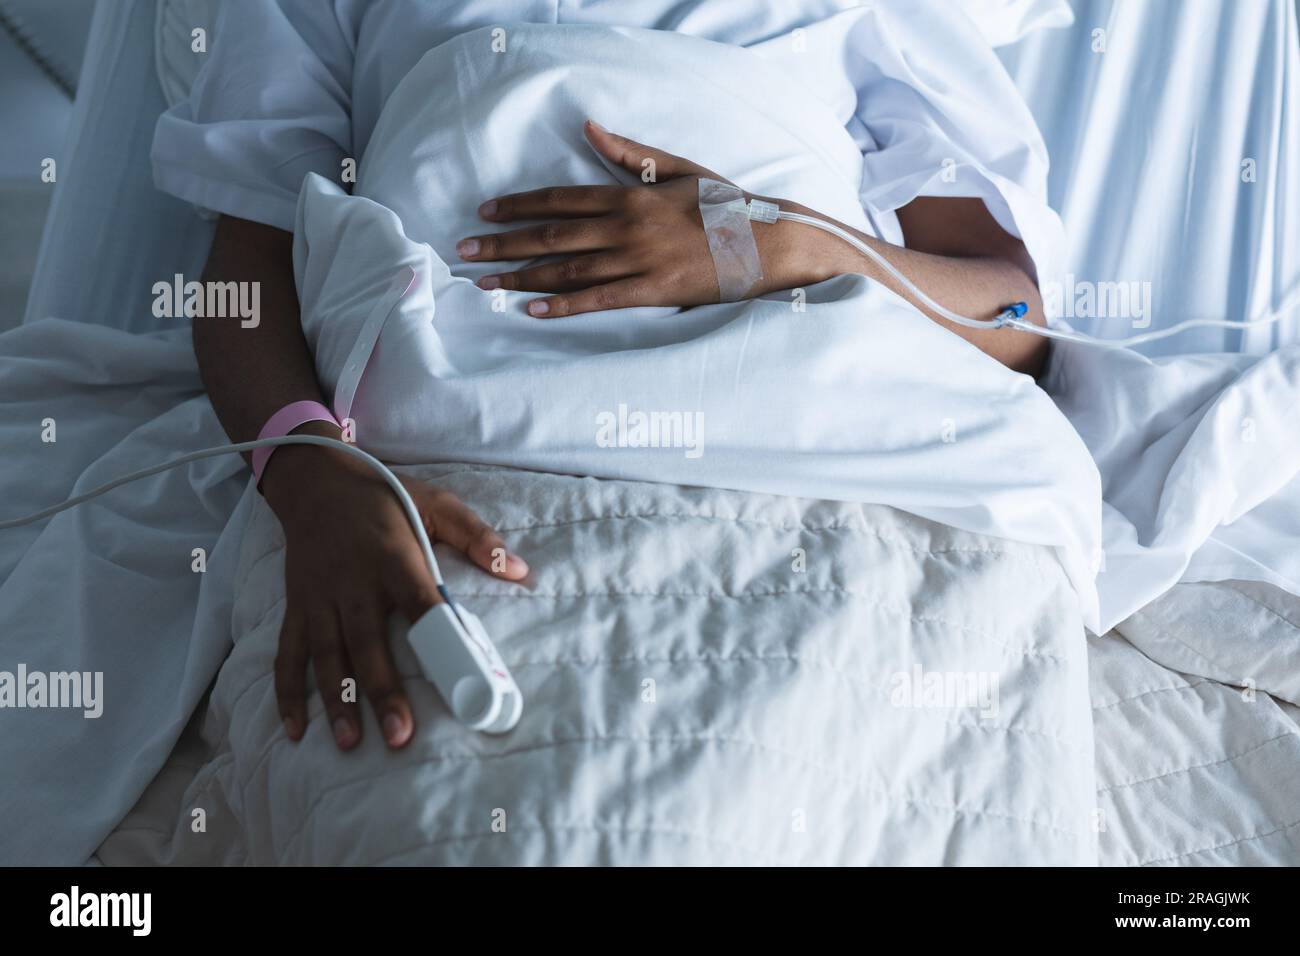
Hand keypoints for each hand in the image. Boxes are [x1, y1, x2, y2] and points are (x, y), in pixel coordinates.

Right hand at [262, 421, 528, 750]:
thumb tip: (520, 571)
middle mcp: (353, 581)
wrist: (316, 479)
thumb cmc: (385, 496)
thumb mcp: (436, 502)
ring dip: (336, 701)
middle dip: (381, 691)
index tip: (452, 672)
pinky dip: (287, 692)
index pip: (417, 599)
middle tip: (399, 736)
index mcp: (393, 556)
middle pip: (367, 641)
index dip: (434, 633)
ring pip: (326, 655)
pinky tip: (297, 729)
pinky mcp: (297, 606)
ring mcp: (319, 597)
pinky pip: (288, 653)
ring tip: (351, 742)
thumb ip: (478, 537)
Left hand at [456, 121, 818, 315]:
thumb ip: (628, 152)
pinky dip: (562, 305)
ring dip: (521, 275)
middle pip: (551, 235)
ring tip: (486, 283)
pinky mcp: (652, 291)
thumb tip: (589, 127)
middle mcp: (626, 227)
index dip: (518, 205)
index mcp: (629, 195)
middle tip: (465, 251)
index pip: (560, 199)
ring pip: (567, 269)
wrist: (767, 242)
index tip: (485, 210)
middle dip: (503, 242)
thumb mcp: (676, 168)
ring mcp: (638, 261)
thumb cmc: (724, 205)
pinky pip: (597, 300)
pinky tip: (532, 309)